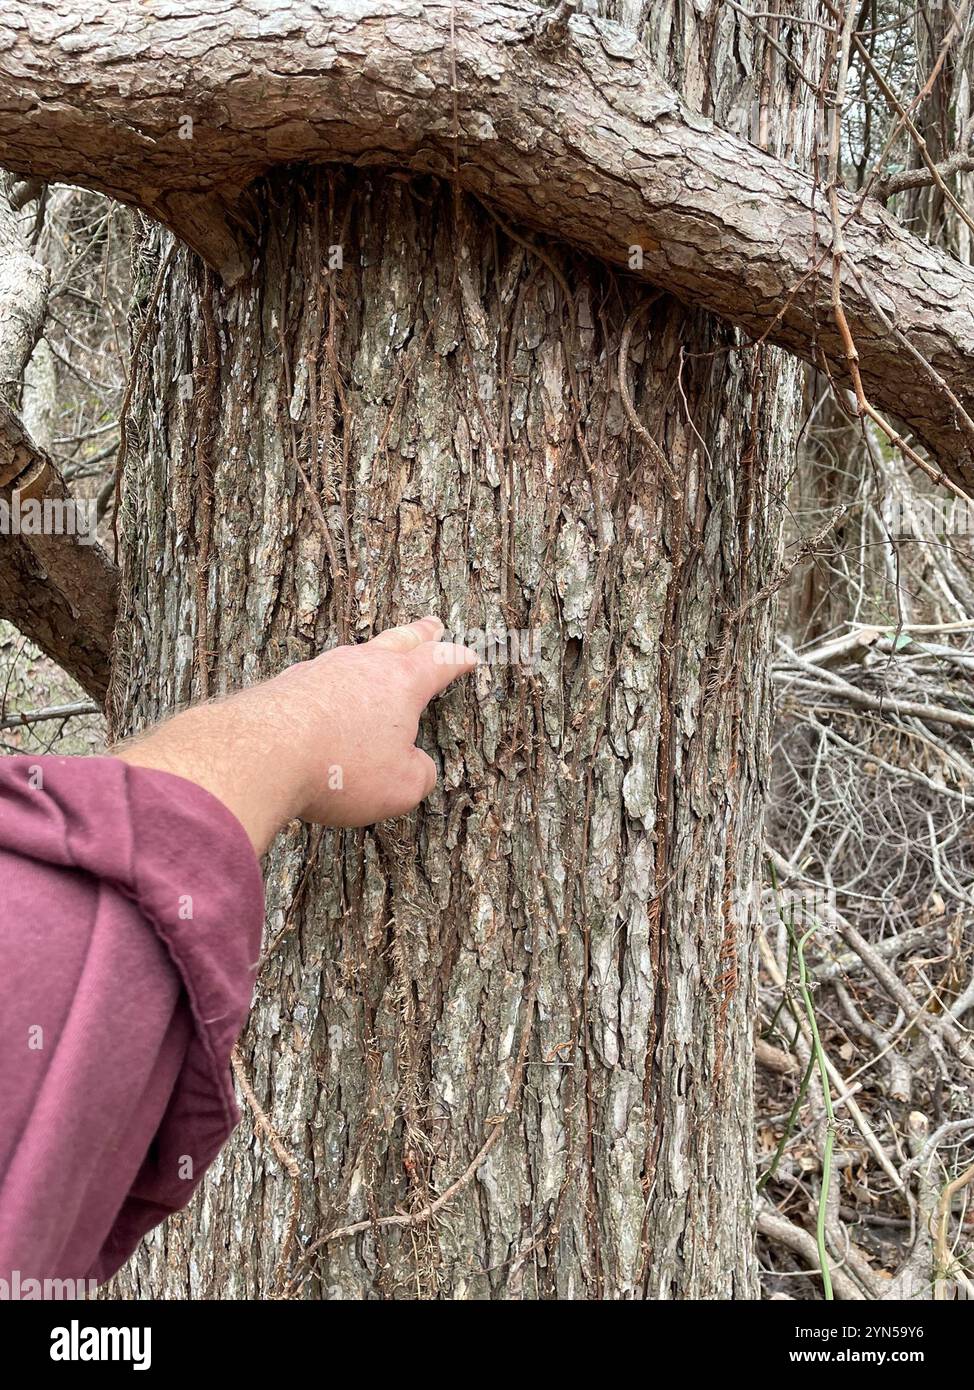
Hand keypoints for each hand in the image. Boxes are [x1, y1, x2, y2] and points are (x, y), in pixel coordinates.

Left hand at [269, 616, 478, 826]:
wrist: (259, 755)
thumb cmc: (341, 769)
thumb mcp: (400, 787)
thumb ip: (419, 774)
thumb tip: (416, 767)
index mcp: (401, 683)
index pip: (439, 662)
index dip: (457, 659)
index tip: (468, 656)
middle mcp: (362, 666)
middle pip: (398, 640)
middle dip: (419, 634)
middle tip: (431, 624)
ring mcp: (321, 670)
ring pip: (354, 656)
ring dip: (370, 656)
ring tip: (376, 657)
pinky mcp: (285, 685)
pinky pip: (317, 678)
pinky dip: (329, 684)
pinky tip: (325, 691)